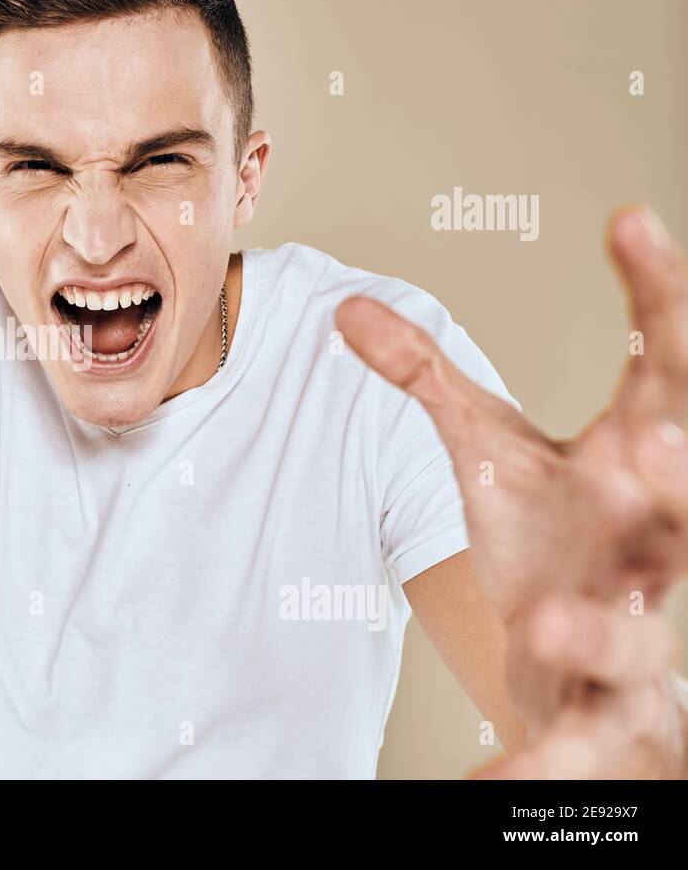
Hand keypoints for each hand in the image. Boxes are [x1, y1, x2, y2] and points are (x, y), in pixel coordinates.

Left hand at [336, 206, 687, 776]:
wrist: (572, 652)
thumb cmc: (553, 537)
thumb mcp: (489, 452)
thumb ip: (427, 380)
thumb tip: (347, 305)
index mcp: (630, 464)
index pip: (662, 373)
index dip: (658, 301)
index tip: (627, 218)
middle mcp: (650, 546)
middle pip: (684, 511)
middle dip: (677, 479)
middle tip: (650, 445)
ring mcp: (635, 634)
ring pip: (640, 637)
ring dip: (600, 633)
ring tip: (542, 628)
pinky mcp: (610, 712)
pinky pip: (586, 743)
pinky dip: (541, 763)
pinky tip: (493, 783)